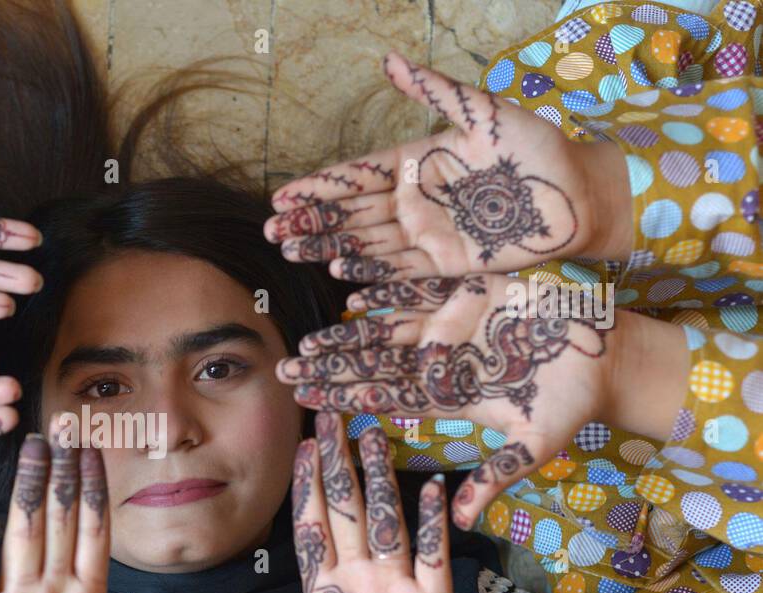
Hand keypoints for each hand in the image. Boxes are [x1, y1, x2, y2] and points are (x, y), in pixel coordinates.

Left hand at [215, 413, 472, 592]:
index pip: (311, 530)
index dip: (305, 490)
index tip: (300, 449)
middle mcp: (359, 578)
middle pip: (345, 512)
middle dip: (337, 466)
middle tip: (332, 418)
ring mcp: (396, 585)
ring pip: (384, 521)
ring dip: (379, 480)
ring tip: (373, 435)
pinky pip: (432, 555)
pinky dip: (432, 524)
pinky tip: (433, 488)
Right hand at [265, 53, 627, 280]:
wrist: (578, 195)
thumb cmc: (537, 148)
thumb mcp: (483, 112)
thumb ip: (434, 91)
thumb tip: (390, 61)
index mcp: (416, 161)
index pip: (356, 176)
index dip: (319, 186)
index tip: (284, 193)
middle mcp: (414, 199)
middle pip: (351, 212)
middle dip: (311, 220)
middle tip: (273, 229)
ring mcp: (427, 233)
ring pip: (366, 241)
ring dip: (328, 246)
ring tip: (291, 249)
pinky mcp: (446, 262)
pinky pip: (399, 268)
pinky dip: (369, 271)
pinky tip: (338, 271)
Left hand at [276, 274, 610, 527]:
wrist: (609, 359)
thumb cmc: (571, 406)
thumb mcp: (531, 446)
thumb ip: (494, 478)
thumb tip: (460, 519)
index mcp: (447, 395)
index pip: (385, 398)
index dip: (346, 399)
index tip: (306, 403)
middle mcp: (441, 361)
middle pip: (376, 364)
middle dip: (331, 367)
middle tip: (285, 369)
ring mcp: (455, 327)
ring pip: (390, 328)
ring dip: (350, 332)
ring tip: (310, 337)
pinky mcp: (475, 295)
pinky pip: (427, 293)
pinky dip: (394, 293)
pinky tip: (355, 296)